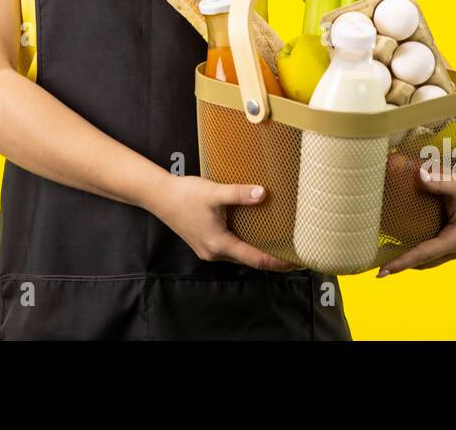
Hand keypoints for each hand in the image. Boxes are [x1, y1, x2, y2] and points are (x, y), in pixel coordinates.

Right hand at [149, 174, 297, 271]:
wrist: (159, 197)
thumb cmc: (185, 195)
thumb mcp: (214, 193)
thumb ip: (239, 194)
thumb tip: (263, 193)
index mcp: (219, 244)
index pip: (255, 259)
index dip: (277, 262)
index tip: (296, 262)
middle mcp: (214, 253)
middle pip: (248, 260)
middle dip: (271, 259)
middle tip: (293, 253)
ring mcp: (208, 250)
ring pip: (238, 255)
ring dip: (257, 252)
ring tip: (278, 245)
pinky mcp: (204, 244)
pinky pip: (230, 249)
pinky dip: (244, 245)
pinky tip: (253, 235)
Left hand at [375, 152, 455, 276]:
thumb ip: (437, 181)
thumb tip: (418, 174)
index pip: (425, 254)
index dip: (403, 262)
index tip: (383, 271)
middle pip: (426, 262)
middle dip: (404, 265)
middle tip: (380, 268)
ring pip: (433, 259)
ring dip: (414, 260)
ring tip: (390, 259)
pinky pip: (438, 251)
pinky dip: (423, 252)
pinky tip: (407, 246)